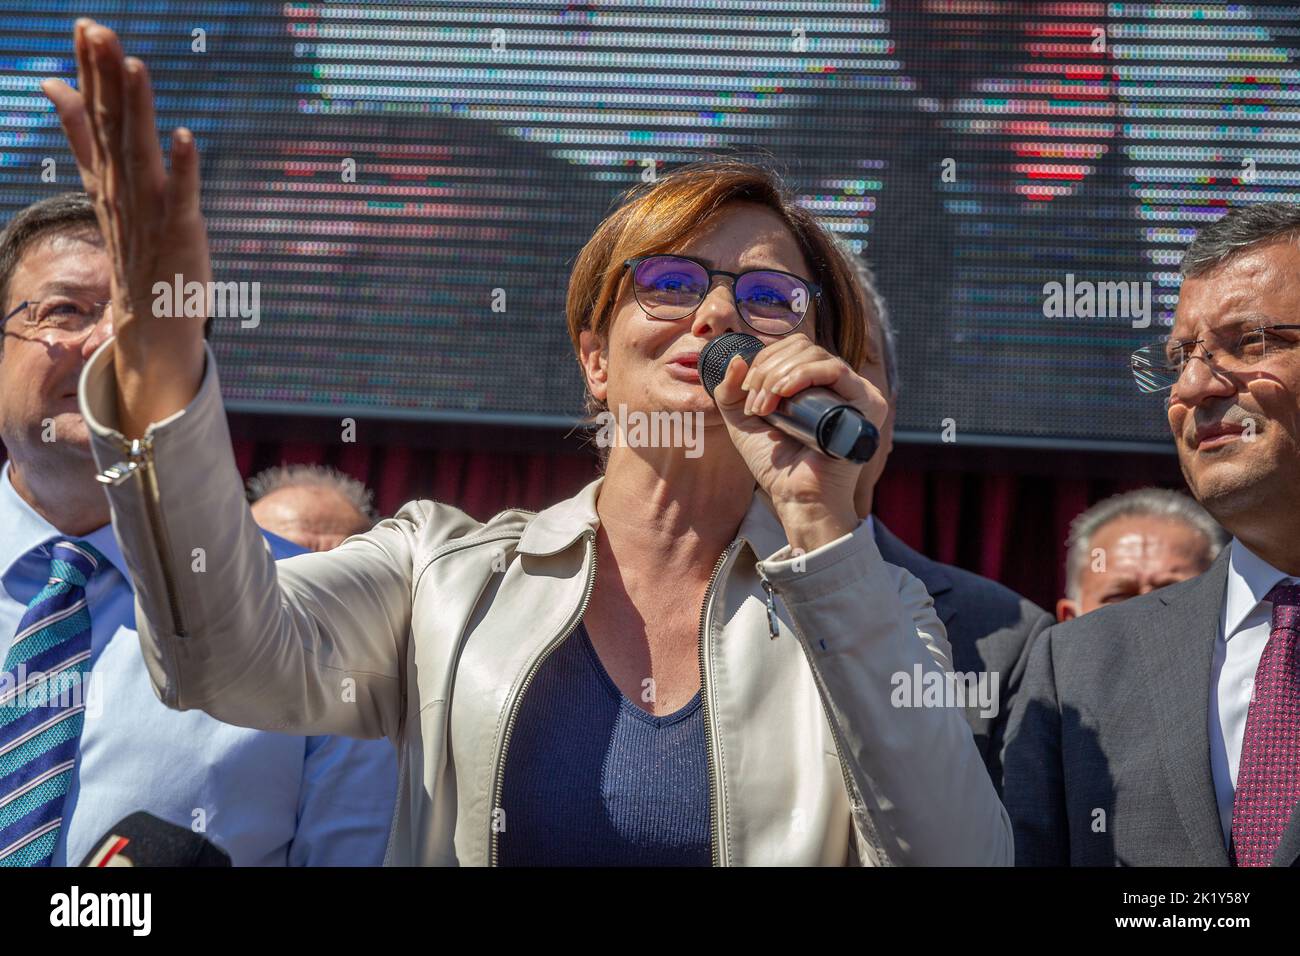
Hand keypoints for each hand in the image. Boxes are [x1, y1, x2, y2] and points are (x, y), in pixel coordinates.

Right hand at [42, 18, 207, 436]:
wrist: (149, 322)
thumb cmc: (135, 247)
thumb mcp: (104, 187)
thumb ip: (83, 135)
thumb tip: (56, 87)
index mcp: (107, 176)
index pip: (94, 115)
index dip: (90, 71)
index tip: (85, 26)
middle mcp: (124, 189)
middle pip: (113, 126)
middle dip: (106, 77)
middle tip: (98, 29)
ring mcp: (151, 211)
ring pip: (142, 153)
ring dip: (139, 110)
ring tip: (135, 65)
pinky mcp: (181, 231)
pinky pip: (183, 196)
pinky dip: (184, 167)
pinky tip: (185, 136)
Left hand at [711, 336, 887, 551]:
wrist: (796, 496)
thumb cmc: (776, 464)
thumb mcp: (742, 422)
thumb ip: (730, 391)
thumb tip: (737, 358)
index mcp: (815, 384)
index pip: (791, 348)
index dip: (763, 361)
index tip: (746, 392)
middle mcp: (838, 384)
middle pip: (802, 346)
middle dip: (768, 369)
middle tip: (756, 403)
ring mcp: (855, 391)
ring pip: (815, 355)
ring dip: (779, 375)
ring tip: (766, 408)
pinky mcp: (867, 402)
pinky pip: (836, 369)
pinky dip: (803, 374)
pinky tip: (783, 393)